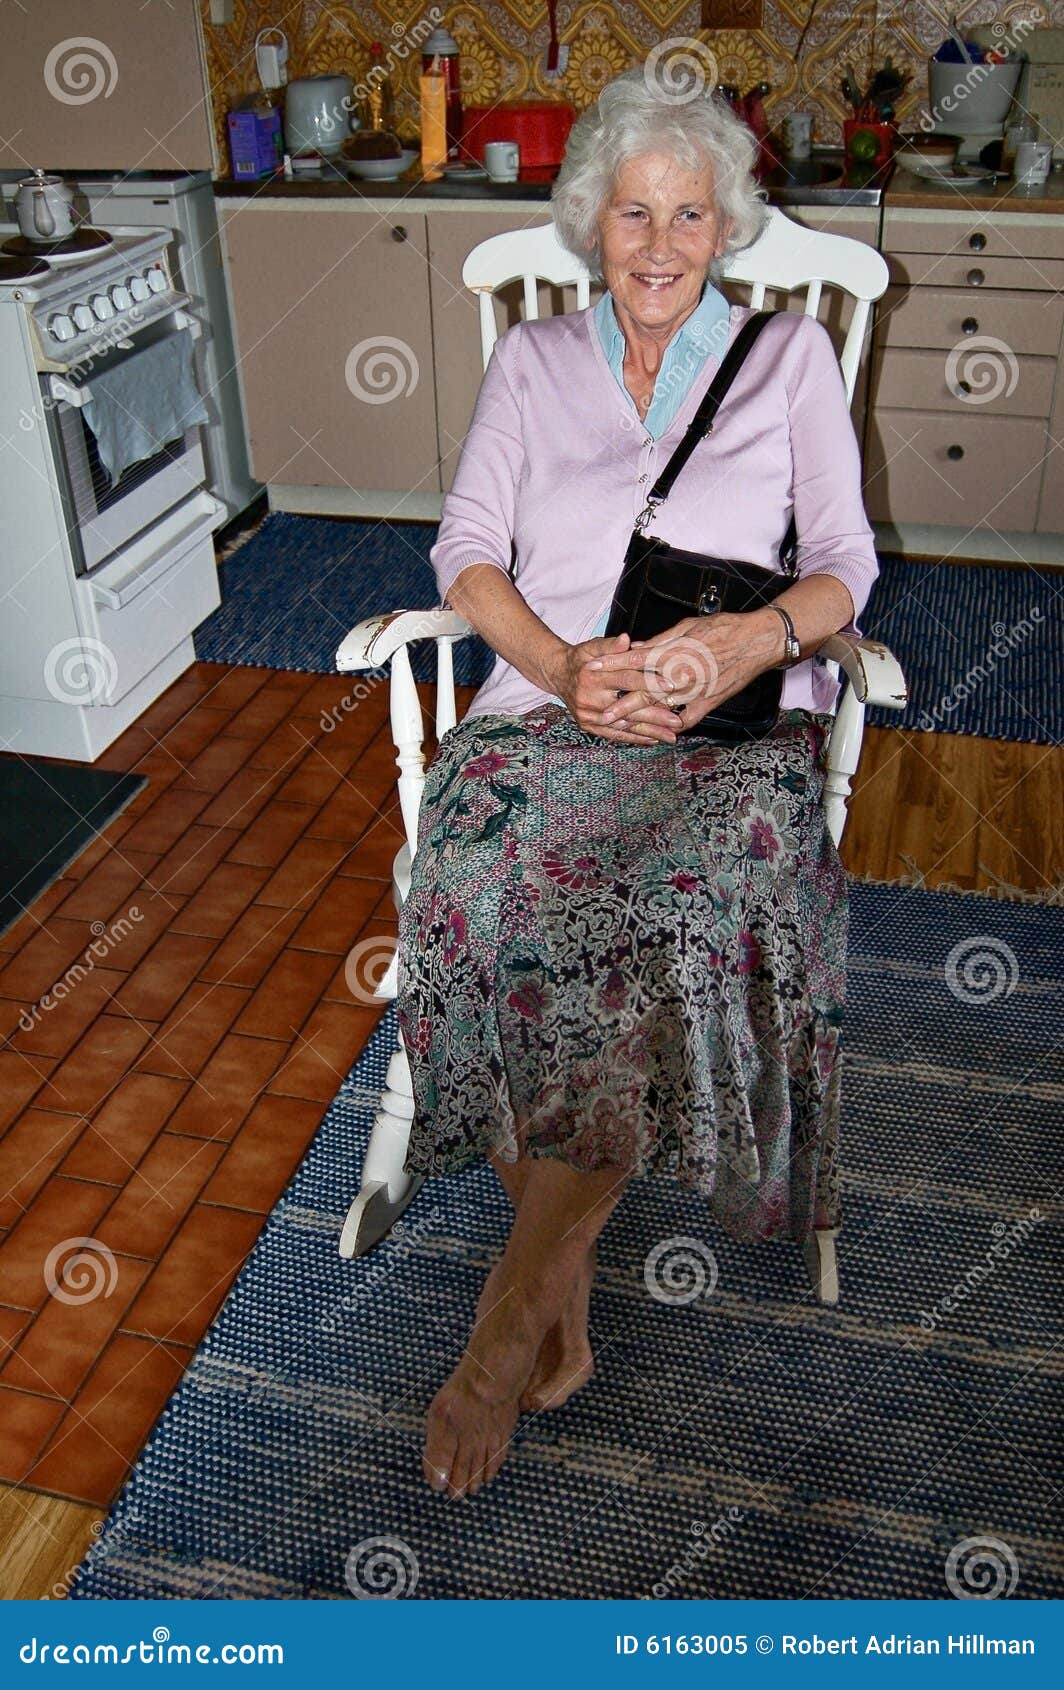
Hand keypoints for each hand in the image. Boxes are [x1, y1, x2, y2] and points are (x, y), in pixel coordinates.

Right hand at [547, 631, 686, 744]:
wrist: (557, 674)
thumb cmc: (580, 658)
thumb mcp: (592, 646)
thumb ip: (611, 645)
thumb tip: (626, 640)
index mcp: (593, 675)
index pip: (625, 679)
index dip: (648, 682)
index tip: (670, 687)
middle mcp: (590, 698)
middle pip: (627, 708)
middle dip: (654, 715)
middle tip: (676, 721)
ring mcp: (588, 715)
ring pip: (623, 726)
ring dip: (649, 732)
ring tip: (671, 736)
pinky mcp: (588, 726)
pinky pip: (614, 735)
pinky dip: (634, 738)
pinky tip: (652, 740)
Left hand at [587, 610, 784, 735]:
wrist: (757, 642)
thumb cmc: (724, 628)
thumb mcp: (687, 627)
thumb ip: (660, 641)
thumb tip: (637, 648)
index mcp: (673, 653)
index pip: (633, 660)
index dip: (611, 664)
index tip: (592, 669)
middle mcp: (680, 675)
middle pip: (642, 692)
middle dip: (620, 704)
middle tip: (602, 714)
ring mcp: (694, 692)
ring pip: (661, 709)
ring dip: (641, 719)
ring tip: (624, 726)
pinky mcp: (709, 702)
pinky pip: (687, 718)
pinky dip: (673, 725)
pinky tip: (662, 731)